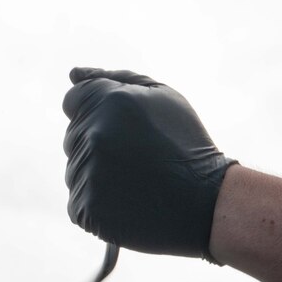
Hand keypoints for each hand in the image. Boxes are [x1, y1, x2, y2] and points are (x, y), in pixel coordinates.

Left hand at [62, 68, 235, 258]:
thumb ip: (116, 79)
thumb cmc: (188, 145)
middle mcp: (93, 135)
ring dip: (99, 174)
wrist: (208, 203)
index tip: (125, 131)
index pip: (74, 100)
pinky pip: (79, 201)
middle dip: (100, 144)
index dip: (100, 114)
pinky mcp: (85, 208)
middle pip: (74, 136)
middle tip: (140, 159)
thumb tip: (73, 74)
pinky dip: (100, 203)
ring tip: (138, 182)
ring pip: (76, 170)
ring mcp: (86, 173)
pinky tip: (130, 203)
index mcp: (109, 102)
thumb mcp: (164, 98)